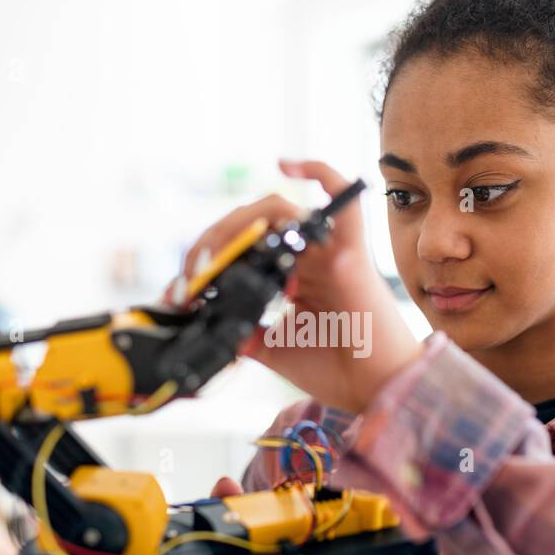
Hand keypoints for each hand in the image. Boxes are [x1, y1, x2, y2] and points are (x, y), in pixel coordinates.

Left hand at [166, 159, 423, 414]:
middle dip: (214, 242)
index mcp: (292, 275)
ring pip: (280, 210)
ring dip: (238, 225)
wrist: (372, 389)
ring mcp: (327, 250)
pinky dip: (319, 171)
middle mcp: (309, 256)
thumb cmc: (335, 370)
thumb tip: (205, 318)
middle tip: (193, 271)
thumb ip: (242, 329)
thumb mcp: (270, 348)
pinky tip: (286, 164)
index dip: (209, 257)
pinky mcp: (349, 251)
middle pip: (254, 223)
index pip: (245, 245)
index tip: (183, 288)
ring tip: (215, 255)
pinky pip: (342, 198)